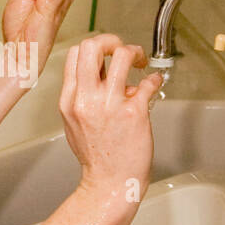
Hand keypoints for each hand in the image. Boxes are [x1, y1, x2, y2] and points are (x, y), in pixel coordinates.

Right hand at [58, 34, 163, 192]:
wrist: (109, 183)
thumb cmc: (96, 156)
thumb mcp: (74, 122)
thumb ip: (82, 96)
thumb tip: (102, 74)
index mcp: (70, 100)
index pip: (77, 54)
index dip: (96, 46)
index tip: (107, 52)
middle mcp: (87, 99)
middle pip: (93, 46)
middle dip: (112, 40)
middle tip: (123, 50)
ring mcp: (110, 105)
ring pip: (123, 55)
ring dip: (136, 52)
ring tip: (140, 62)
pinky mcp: (134, 113)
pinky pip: (148, 82)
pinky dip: (154, 78)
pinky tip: (154, 83)